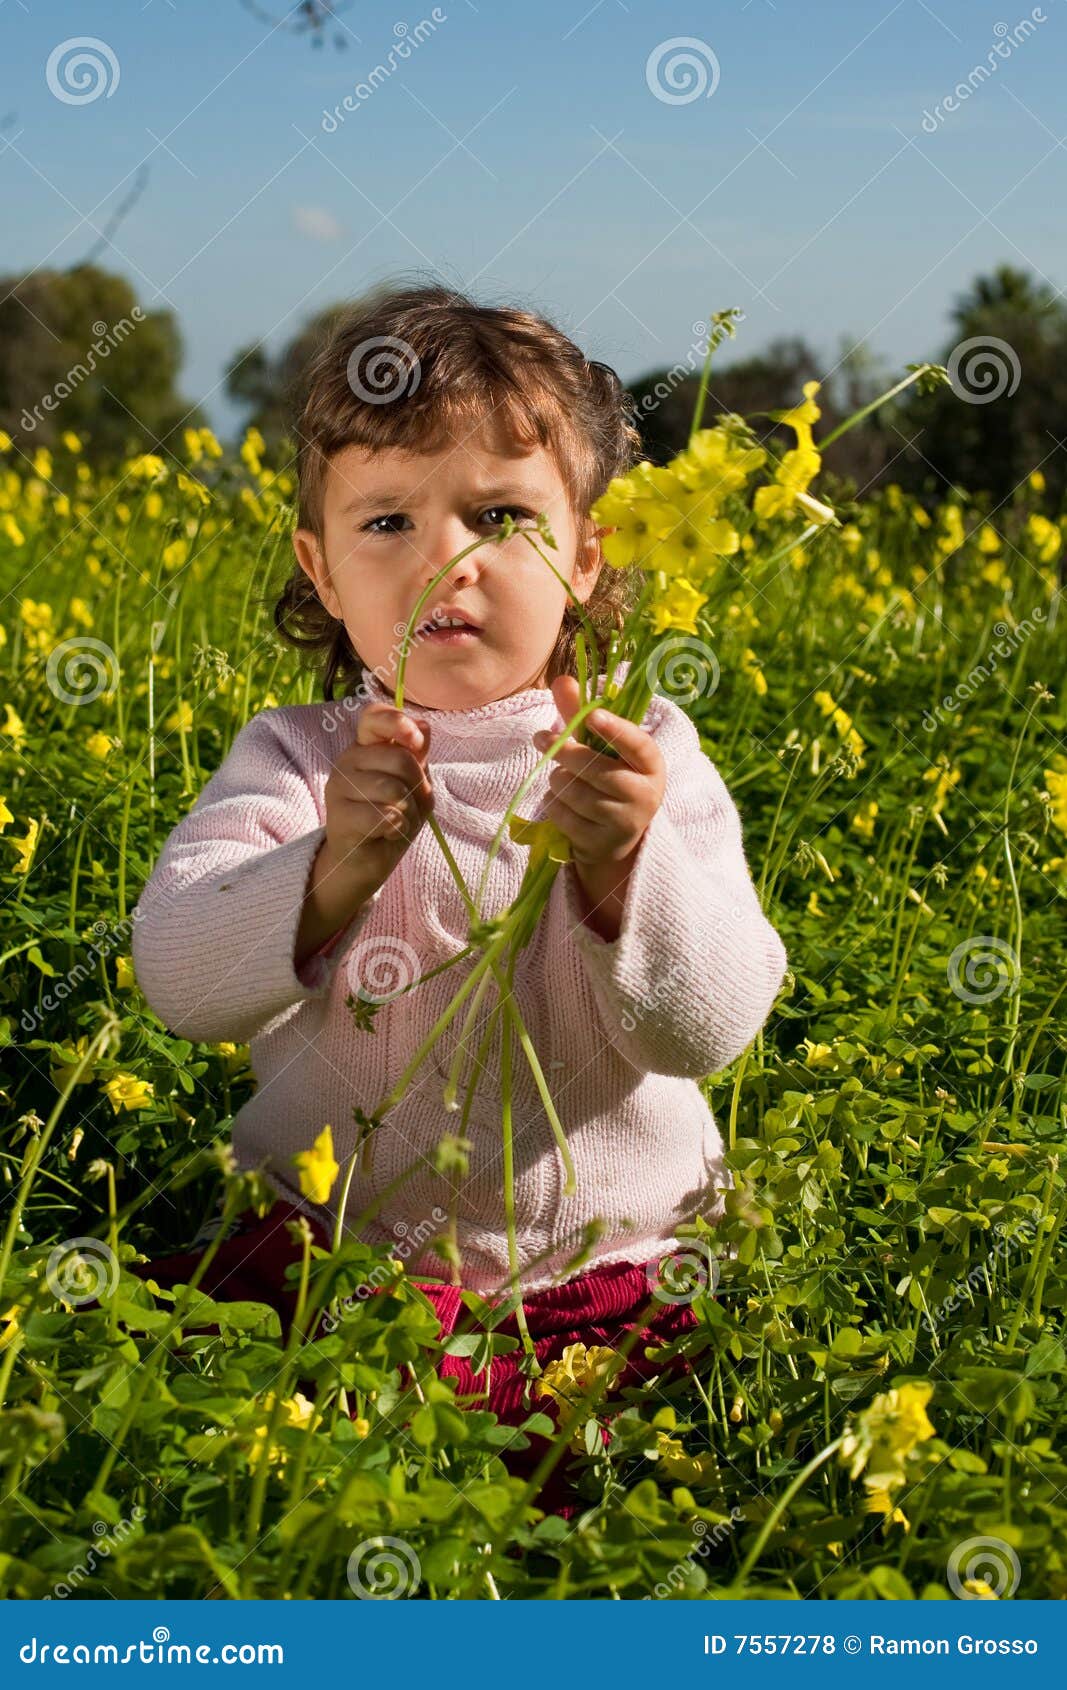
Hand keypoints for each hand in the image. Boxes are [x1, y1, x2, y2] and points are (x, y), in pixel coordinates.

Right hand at [322, 702, 433, 892]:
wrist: (365, 860)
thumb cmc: (391, 817)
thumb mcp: (414, 784)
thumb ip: (417, 756)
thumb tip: (424, 727)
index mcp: (367, 746)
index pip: (374, 716)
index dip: (397, 722)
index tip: (415, 742)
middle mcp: (349, 759)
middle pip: (400, 760)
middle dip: (418, 788)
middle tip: (409, 805)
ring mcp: (339, 786)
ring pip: (394, 791)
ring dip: (408, 812)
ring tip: (397, 821)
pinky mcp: (339, 816)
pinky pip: (385, 816)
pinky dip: (397, 828)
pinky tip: (387, 832)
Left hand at [533, 674, 664, 869]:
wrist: (616, 838)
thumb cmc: (609, 778)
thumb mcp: (603, 748)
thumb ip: (582, 714)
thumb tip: (562, 680)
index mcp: (651, 765)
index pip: (638, 746)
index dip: (616, 730)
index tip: (592, 716)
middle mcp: (644, 795)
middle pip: (595, 769)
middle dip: (563, 751)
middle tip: (540, 737)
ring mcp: (624, 822)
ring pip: (573, 791)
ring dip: (557, 780)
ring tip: (561, 778)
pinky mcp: (600, 842)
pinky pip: (562, 814)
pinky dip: (553, 804)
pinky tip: (562, 803)